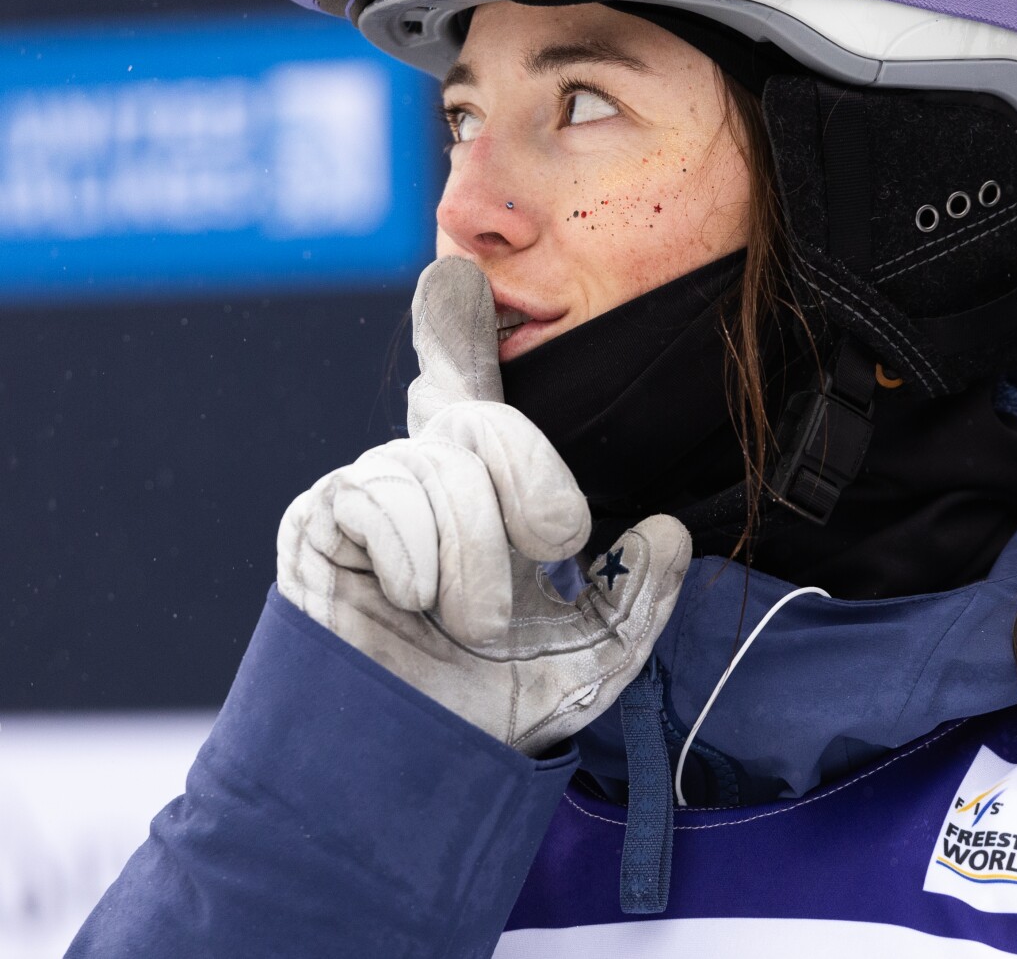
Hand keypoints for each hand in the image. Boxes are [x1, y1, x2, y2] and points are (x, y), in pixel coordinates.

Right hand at [276, 256, 690, 754]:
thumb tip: (666, 530)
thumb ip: (640, 590)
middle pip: (480, 420)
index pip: (469, 391)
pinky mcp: (318, 528)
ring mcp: (366, 497)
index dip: (455, 331)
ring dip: (476, 557)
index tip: (453, 276)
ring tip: (468, 623)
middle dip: (532, 479)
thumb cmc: (495, 710)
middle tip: (557, 548)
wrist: (420, 774)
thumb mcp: (598, 652)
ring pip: (436, 469)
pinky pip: (375, 499)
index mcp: (483, 495)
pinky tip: (415, 604)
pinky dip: (418, 558)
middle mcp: (423, 479)